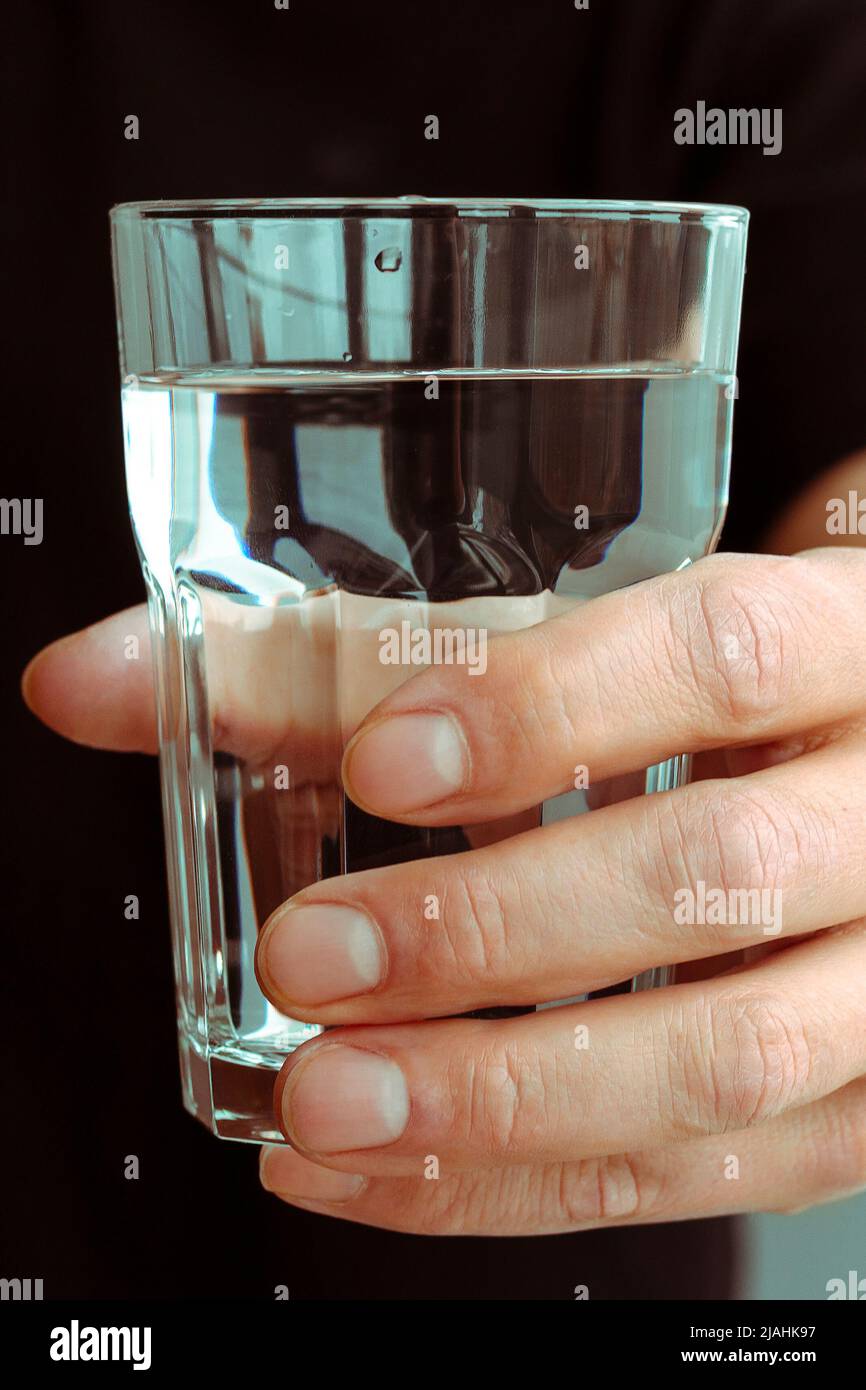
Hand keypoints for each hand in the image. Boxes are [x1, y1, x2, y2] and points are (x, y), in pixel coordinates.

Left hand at [23, 549, 865, 1233]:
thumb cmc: (711, 672)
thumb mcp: (586, 628)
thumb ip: (353, 653)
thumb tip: (97, 679)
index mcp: (838, 637)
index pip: (719, 656)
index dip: (551, 709)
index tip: (385, 757)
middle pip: (719, 879)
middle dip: (497, 935)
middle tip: (316, 958)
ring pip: (730, 1061)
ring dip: (506, 1096)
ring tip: (332, 1098)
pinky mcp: (860, 1100)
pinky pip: (711, 1168)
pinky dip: (532, 1182)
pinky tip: (390, 1170)